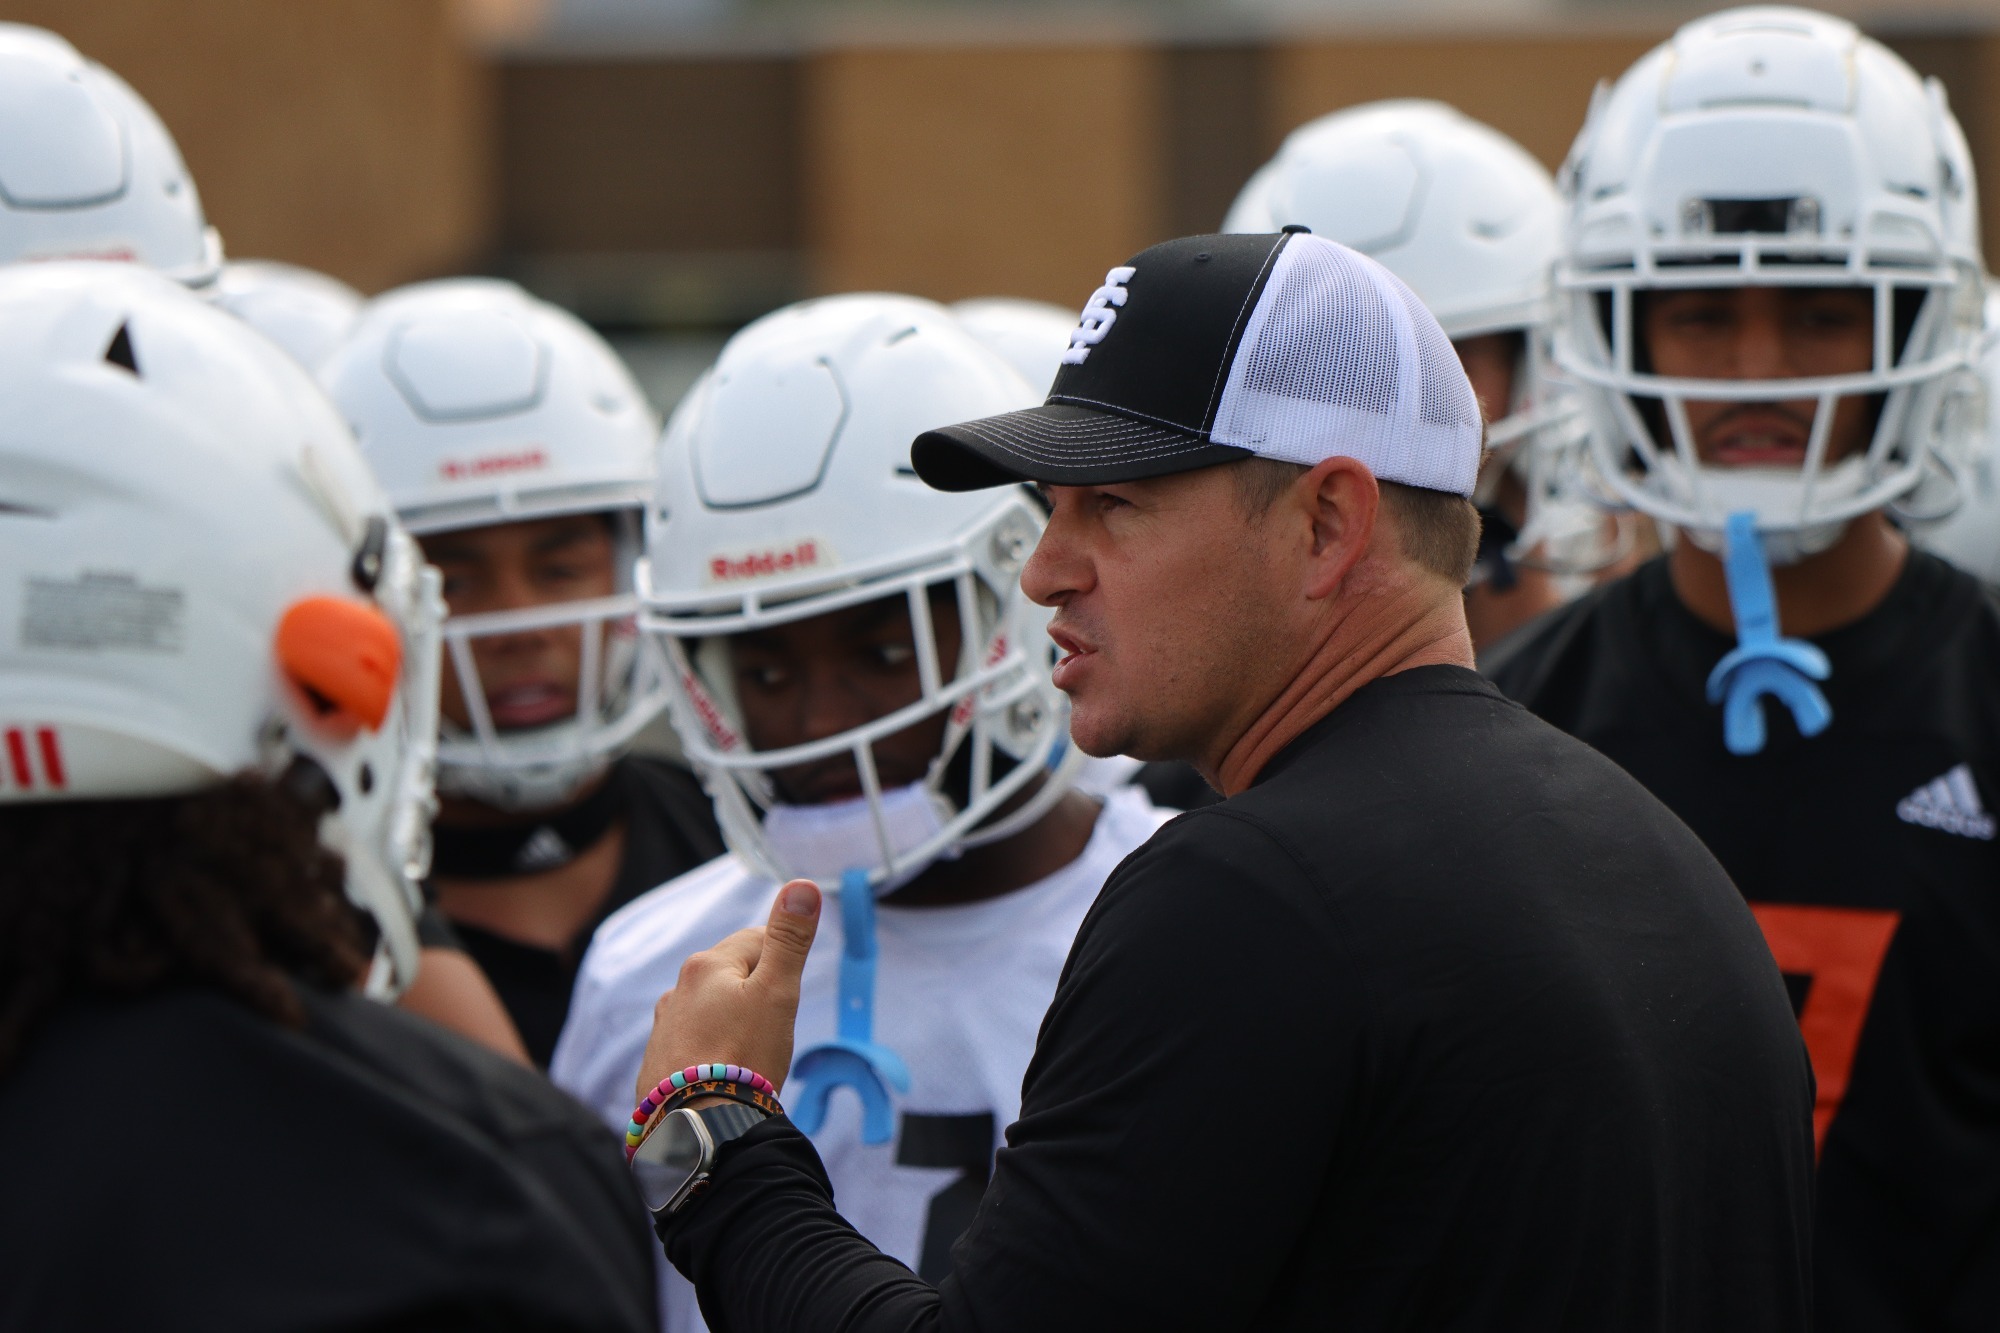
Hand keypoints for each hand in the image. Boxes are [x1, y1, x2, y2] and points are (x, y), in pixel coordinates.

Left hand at [634, 879, 821, 1102]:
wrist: (699, 1127)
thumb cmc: (745, 1056)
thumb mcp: (777, 993)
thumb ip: (789, 939)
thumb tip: (803, 884)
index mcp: (707, 965)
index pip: (756, 941)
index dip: (781, 964)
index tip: (788, 996)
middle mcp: (677, 990)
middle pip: (730, 976)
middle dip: (755, 994)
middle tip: (773, 1030)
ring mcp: (663, 1027)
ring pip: (709, 1010)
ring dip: (730, 1023)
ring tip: (749, 1055)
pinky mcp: (656, 1064)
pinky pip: (691, 1045)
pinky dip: (709, 1051)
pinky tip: (722, 1074)